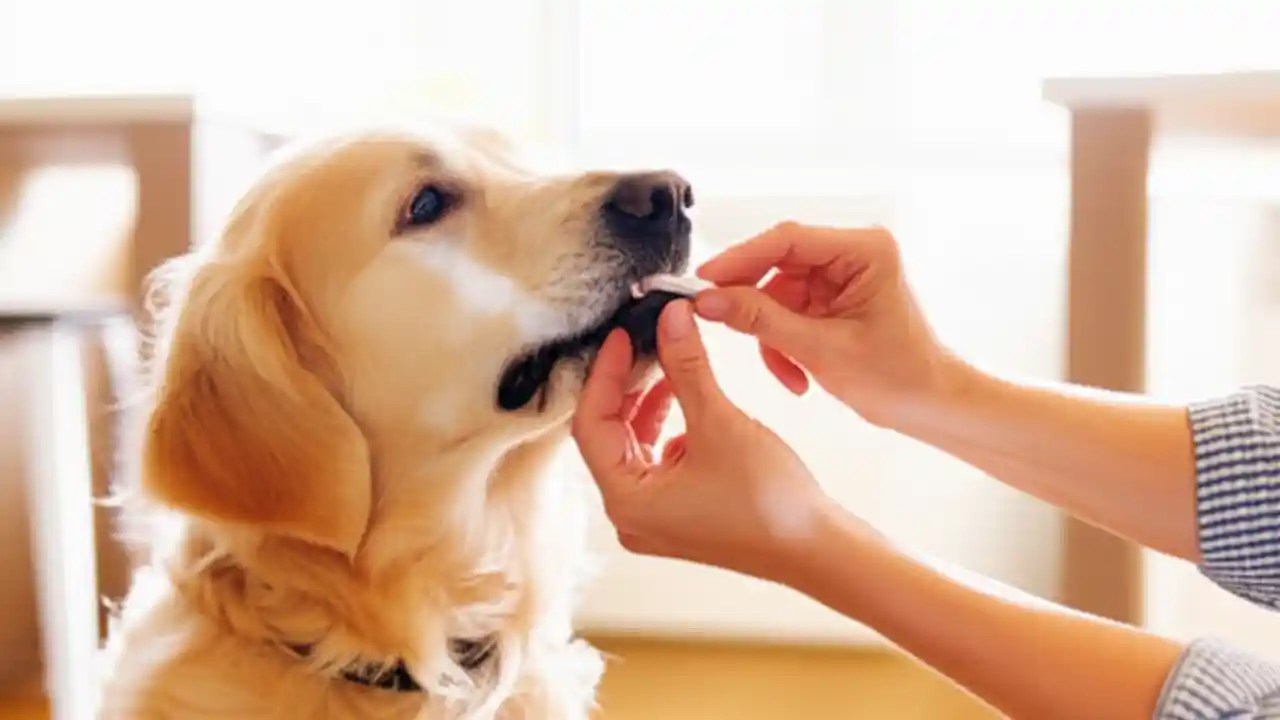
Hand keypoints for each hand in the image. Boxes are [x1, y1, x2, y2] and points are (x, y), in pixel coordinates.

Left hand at [571, 300, 834, 582]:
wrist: (816, 549)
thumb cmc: (770, 501)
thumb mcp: (720, 422)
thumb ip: (687, 367)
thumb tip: (670, 317)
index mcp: (626, 501)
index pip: (591, 426)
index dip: (604, 375)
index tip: (623, 336)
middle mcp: (630, 515)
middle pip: (607, 435)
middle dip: (625, 385)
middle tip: (644, 340)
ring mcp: (653, 518)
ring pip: (632, 446)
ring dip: (647, 403)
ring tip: (667, 360)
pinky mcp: (677, 514)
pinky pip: (655, 460)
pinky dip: (665, 425)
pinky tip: (685, 395)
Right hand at [694, 222, 956, 427]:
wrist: (929, 405)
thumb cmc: (897, 376)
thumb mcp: (821, 349)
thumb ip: (762, 320)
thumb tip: (709, 300)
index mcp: (864, 250)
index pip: (787, 240)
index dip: (740, 258)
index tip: (704, 281)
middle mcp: (851, 254)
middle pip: (777, 264)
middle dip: (753, 303)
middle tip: (718, 322)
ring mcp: (839, 277)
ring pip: (776, 293)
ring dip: (770, 336)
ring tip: (786, 372)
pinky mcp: (830, 299)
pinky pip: (786, 312)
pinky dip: (782, 344)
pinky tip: (796, 375)